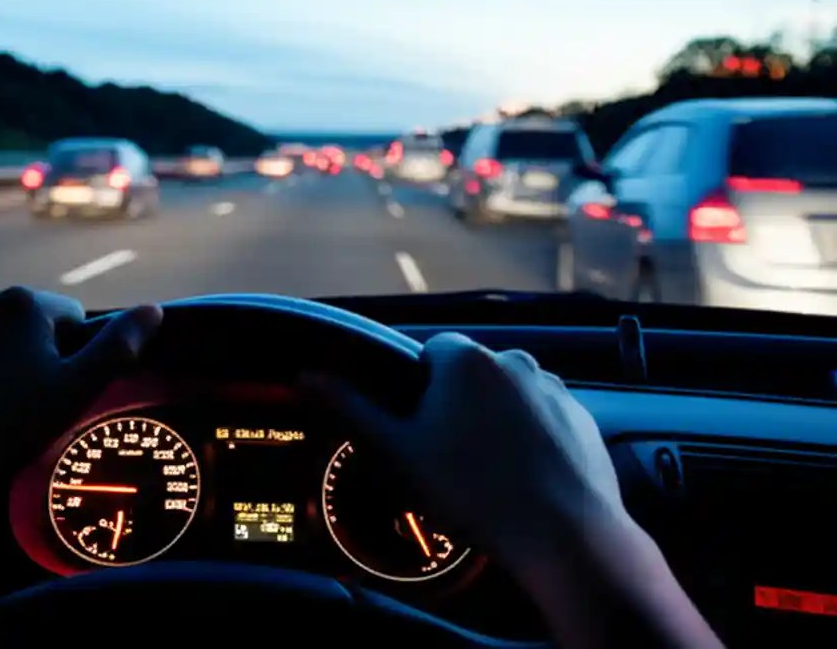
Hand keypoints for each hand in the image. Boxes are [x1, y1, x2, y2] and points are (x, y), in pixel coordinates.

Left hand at [0, 287, 161, 511]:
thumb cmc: (0, 429)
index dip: (70, 359)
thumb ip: (116, 349)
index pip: (69, 320)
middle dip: (27, 359)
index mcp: (22, 304)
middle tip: (19, 411)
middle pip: (22, 328)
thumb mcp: (72, 394)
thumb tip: (154, 310)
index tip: (52, 396)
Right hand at [316, 332, 624, 567]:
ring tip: (485, 475)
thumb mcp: (395, 454)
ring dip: (493, 423)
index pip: (429, 353)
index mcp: (465, 359)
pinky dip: (530, 442)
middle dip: (455, 408)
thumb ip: (350, 409)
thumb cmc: (472, 492)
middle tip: (445, 459)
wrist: (563, 535)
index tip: (416, 431)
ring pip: (507, 398)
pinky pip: (543, 421)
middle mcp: (515, 361)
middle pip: (469, 376)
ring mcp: (555, 389)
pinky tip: (521, 481)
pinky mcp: (582, 420)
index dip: (416, 392)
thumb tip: (306, 376)